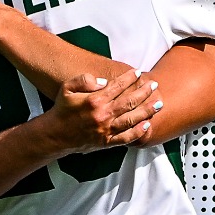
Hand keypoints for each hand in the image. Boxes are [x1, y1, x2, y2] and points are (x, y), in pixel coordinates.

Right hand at [38, 71, 161, 154]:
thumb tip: (104, 82)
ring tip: (158, 103)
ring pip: (132, 119)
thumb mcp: (67, 88)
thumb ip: (84, 80)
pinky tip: (147, 124)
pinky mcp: (107, 142)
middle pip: (130, 101)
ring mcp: (106, 130)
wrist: (56, 134)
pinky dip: (138, 132)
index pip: (118, 86)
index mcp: (95, 100)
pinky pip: (126, 138)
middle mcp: (103, 115)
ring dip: (147, 110)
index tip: (138, 72)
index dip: (130, 78)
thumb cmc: (62, 109)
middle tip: (154, 85)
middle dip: (145, 92)